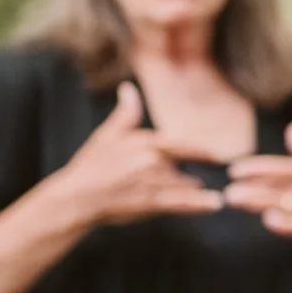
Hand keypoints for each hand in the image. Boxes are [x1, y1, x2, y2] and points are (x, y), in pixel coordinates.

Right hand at [51, 82, 223, 228]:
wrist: (76, 197)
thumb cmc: (90, 166)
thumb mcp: (107, 134)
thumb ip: (126, 113)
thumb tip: (128, 88)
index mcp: (145, 142)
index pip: (182, 144)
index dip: (201, 151)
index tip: (215, 156)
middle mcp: (152, 160)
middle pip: (185, 167)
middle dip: (193, 175)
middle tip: (207, 181)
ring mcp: (152, 182)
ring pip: (185, 184)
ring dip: (195, 190)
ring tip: (211, 197)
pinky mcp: (150, 203)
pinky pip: (181, 202)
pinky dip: (200, 204)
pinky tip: (214, 204)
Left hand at [226, 122, 291, 250]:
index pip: (279, 166)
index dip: (254, 168)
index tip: (234, 170)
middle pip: (272, 188)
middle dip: (246, 189)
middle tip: (228, 191)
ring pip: (274, 205)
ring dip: (252, 203)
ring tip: (234, 200)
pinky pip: (286, 224)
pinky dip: (275, 220)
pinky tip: (267, 217)